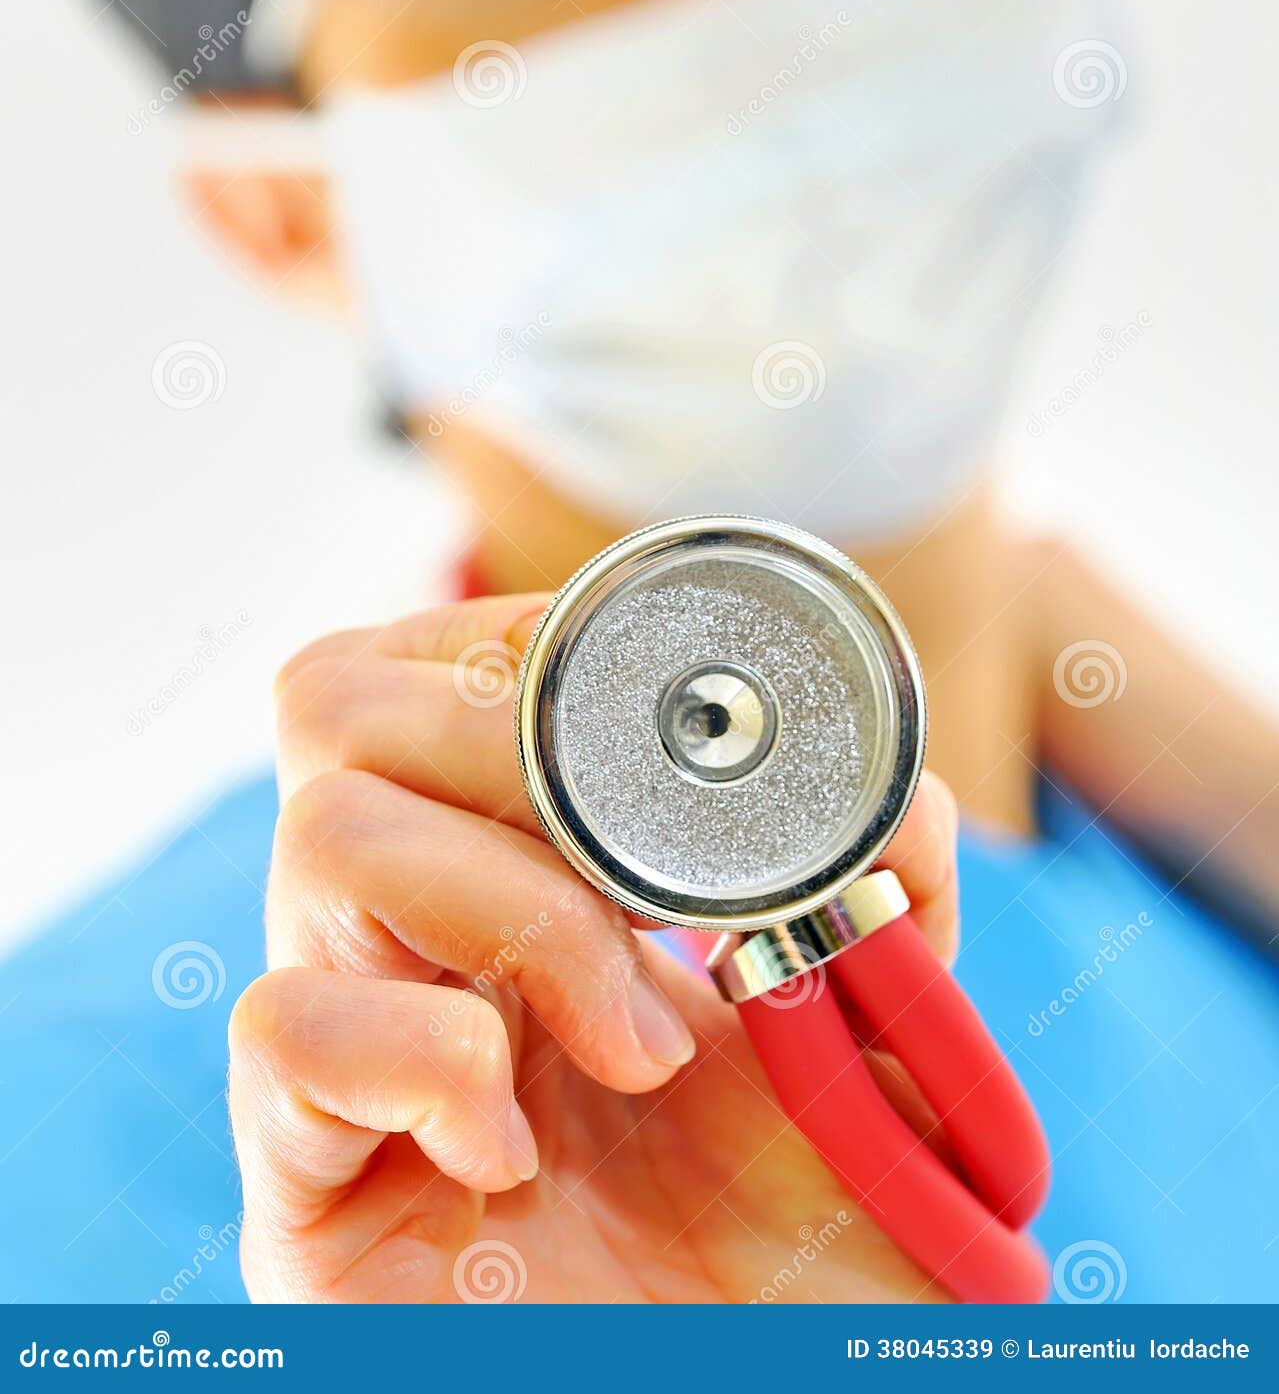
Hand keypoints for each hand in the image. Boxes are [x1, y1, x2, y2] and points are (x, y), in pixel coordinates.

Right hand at [229, 595, 960, 1302]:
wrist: (751, 1386)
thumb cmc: (802, 1236)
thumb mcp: (874, 1032)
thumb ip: (888, 889)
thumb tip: (890, 791)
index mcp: (516, 867)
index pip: (438, 664)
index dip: (538, 650)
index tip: (660, 730)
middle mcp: (408, 931)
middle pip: (337, 702)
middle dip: (517, 747)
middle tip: (645, 877)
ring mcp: (346, 1045)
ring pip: (320, 833)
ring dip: (518, 910)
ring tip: (636, 1044)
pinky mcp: (300, 1176)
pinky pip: (282, 1032)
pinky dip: (429, 1059)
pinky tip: (515, 1152)